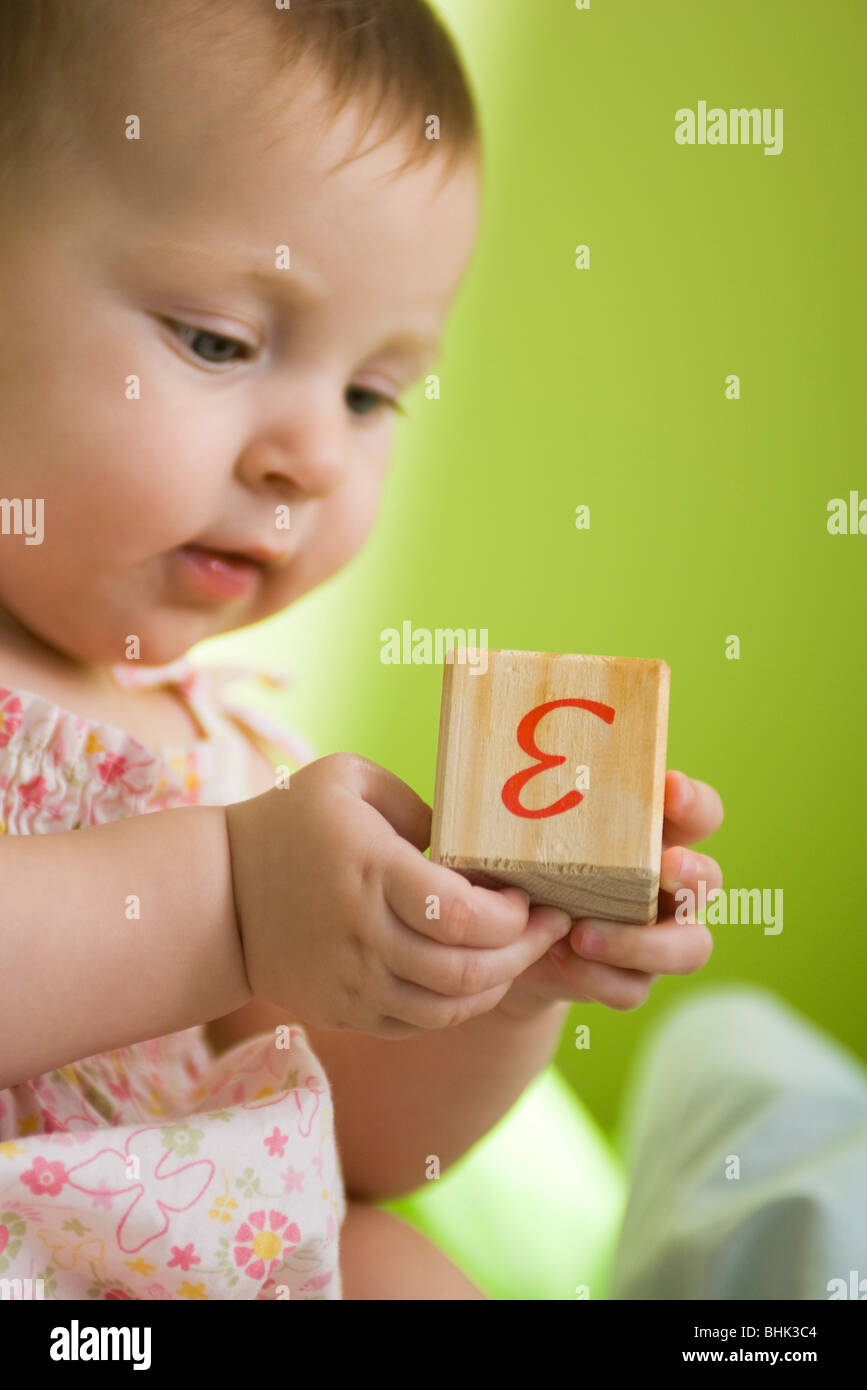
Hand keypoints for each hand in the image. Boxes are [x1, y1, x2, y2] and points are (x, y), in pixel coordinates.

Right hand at [225, 753, 570, 1039]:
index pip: (464, 917)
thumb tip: (471, 848)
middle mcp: (366, 937)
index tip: (530, 894)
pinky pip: (420, 1026)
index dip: (514, 915)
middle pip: (468, 971)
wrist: (218, 895)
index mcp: (372, 872)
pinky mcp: (346, 1011)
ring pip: (450, 1009)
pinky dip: (458, 1007)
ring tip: (518, 952)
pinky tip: (474, 976)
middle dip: (525, 952)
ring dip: (498, 984)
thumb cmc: (289, 823)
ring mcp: (354, 983)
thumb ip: (419, 805)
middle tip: (550, 926)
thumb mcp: (346, 779)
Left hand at [493, 770, 722, 1020]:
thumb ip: (538, 815)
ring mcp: (658, 938)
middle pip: (708, 879)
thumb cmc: (528, 867)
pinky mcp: (632, 981)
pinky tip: (561, 958)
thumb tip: (508, 776)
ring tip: (582, 935)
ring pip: (689, 947)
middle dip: (692, 872)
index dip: (694, 802)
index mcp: (652, 837)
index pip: (699, 813)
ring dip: (641, 943)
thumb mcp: (528, 838)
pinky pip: (635, 989)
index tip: (670, 788)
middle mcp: (667, 887)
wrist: (510, 942)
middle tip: (665, 865)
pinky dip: (599, 977)